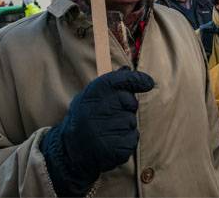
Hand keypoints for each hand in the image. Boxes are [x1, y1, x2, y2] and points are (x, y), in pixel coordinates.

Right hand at [40, 67, 154, 195]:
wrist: (69, 151)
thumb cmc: (85, 118)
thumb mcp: (91, 97)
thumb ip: (110, 84)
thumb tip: (127, 69)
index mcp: (90, 96)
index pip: (118, 80)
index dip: (136, 79)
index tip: (149, 83)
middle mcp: (94, 111)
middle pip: (130, 103)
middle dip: (128, 108)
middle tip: (113, 116)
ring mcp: (102, 131)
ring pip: (131, 122)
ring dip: (126, 127)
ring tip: (108, 131)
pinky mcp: (111, 149)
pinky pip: (132, 139)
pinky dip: (127, 141)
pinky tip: (112, 143)